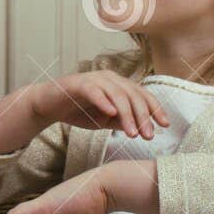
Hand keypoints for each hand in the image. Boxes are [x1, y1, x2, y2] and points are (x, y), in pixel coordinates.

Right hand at [29, 68, 169, 139]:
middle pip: (133, 95)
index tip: (165, 125)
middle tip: (148, 136)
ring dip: (127, 114)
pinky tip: (111, 114)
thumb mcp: (105, 120)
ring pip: (117, 94)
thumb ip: (123, 121)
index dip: (155, 109)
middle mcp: (109, 78)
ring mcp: (93, 79)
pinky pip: (94, 91)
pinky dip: (104, 101)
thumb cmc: (78, 110)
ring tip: (132, 133)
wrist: (48, 105)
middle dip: (144, 116)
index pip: (142, 95)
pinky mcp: (77, 83)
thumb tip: (144, 129)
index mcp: (118, 85)